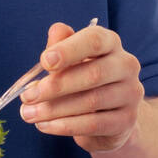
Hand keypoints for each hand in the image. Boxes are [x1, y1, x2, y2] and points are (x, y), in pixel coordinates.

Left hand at [19, 22, 143, 152]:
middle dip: (56, 86)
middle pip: (93, 74)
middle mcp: (126, 65)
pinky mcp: (127, 120)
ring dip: (55, 109)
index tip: (44, 61)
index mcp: (111, 44)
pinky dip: (65, 126)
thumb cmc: (83, 81)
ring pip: (91, 101)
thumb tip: (55, 31)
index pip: (94, 40)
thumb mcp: (69, 61)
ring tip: (28, 114)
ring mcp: (130, 93)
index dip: (69, 50)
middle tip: (27, 96)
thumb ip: (60, 46)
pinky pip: (93, 124)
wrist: (108, 116)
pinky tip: (44, 126)